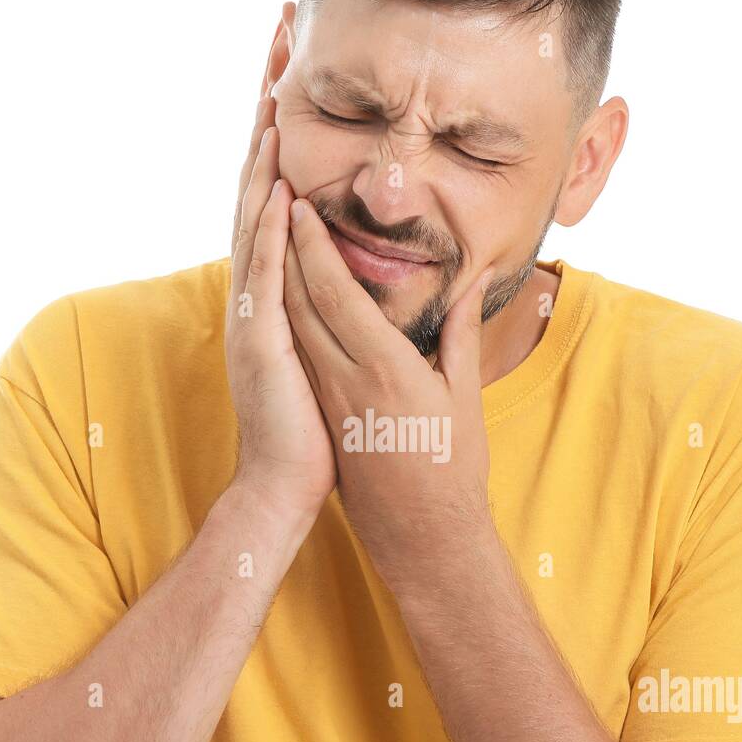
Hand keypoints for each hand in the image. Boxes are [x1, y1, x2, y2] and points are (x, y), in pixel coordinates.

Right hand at [225, 99, 335, 521]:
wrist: (284, 483)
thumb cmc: (312, 421)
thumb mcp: (328, 347)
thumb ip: (334, 303)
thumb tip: (354, 266)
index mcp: (274, 285)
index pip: (276, 193)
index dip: (282, 134)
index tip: (290, 75)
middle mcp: (253, 288)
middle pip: (255, 185)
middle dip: (264, 116)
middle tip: (272, 49)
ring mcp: (251, 311)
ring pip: (253, 219)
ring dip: (261, 158)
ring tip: (272, 99)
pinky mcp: (259, 339)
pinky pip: (263, 275)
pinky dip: (268, 229)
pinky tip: (277, 187)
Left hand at [282, 196, 495, 589]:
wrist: (423, 536)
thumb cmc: (453, 466)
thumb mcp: (463, 396)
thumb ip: (460, 335)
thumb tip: (471, 284)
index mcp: (385, 368)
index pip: (334, 292)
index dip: (312, 246)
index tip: (299, 207)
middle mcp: (348, 380)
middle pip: (302, 302)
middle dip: (284, 248)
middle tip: (274, 204)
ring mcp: (329, 400)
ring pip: (293, 328)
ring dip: (278, 279)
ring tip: (269, 235)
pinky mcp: (323, 417)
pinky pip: (300, 356)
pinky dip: (287, 318)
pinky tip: (282, 296)